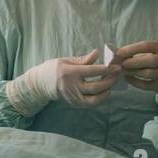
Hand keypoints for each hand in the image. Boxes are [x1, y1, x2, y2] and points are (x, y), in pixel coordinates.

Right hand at [6, 50, 121, 115]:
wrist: (39, 84)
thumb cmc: (53, 69)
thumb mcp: (66, 60)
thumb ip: (83, 59)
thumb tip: (97, 54)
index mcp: (69, 72)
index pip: (92, 71)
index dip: (107, 69)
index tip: (117, 67)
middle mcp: (71, 85)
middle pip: (96, 86)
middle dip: (110, 80)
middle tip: (117, 74)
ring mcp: (72, 96)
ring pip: (95, 98)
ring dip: (106, 91)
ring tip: (111, 83)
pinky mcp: (73, 103)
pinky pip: (90, 103)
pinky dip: (100, 99)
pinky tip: (104, 92)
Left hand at [116, 41, 157, 99]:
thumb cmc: (156, 60)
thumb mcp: (152, 52)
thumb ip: (137, 52)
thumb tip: (116, 53)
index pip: (146, 46)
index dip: (131, 49)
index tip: (118, 53)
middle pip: (149, 61)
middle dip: (133, 62)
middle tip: (121, 63)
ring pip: (147, 73)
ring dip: (132, 72)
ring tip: (123, 70)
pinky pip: (144, 85)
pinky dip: (134, 81)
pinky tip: (127, 77)